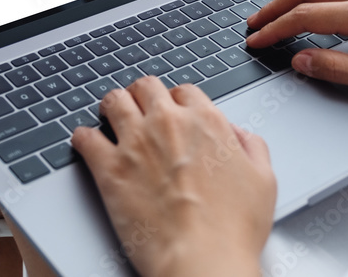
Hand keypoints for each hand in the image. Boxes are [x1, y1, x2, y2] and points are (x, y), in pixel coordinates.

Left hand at [71, 77, 275, 276]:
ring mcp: (136, 142)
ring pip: (114, 101)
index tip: (173, 112)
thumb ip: (252, 147)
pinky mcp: (109, 168)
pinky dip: (83, 138)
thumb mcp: (263, 180)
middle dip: (142, 96)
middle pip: (146, 87)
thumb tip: (239, 135)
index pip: (184, 91)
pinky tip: (87, 143)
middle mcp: (168, 123)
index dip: (177, 101)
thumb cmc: (232, 228)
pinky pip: (85, 137)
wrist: (202, 259)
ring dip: (113, 107)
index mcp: (206, 121)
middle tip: (140, 109)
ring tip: (110, 117)